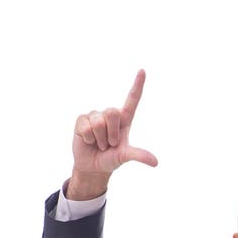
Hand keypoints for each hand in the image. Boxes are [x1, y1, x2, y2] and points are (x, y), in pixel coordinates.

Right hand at [68, 70, 157, 198]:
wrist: (93, 166)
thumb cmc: (111, 159)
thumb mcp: (125, 157)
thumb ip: (139, 155)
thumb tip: (155, 162)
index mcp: (124, 120)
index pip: (132, 100)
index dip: (137, 86)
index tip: (143, 71)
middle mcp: (110, 115)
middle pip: (113, 112)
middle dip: (112, 133)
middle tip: (110, 144)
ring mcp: (95, 116)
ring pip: (99, 122)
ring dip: (100, 139)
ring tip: (99, 144)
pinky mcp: (82, 120)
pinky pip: (86, 127)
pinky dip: (88, 138)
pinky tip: (88, 141)